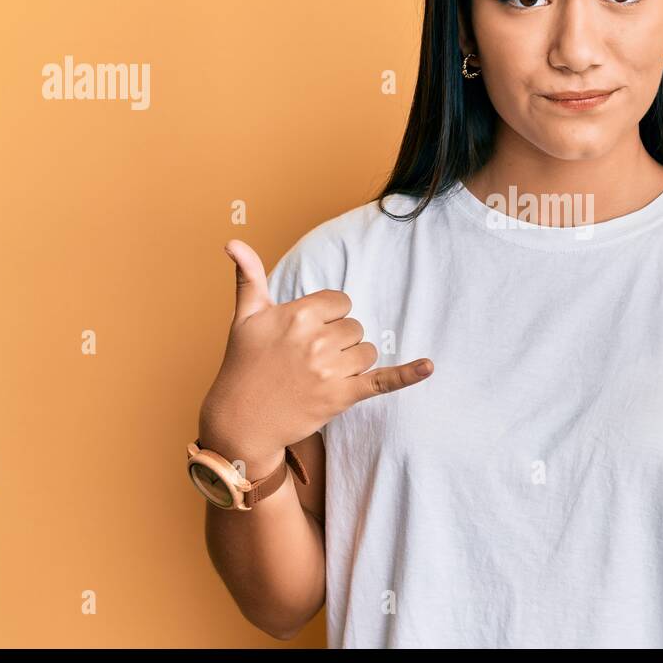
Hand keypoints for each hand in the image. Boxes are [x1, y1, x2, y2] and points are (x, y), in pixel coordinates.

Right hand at [199, 239, 433, 465]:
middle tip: (308, 358)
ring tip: (321, 374)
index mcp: (298, 316)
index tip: (307, 332)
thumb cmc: (243, 365)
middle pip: (355, 327)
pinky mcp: (342, 398)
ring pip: (367, 352)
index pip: (341, 302)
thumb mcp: (245, 318)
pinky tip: (429, 366)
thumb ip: (248, 277)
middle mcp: (317, 341)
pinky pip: (383, 381)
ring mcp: (331, 371)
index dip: (328, 316)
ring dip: (352, 362)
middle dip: (338, 340)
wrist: (241, 421)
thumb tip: (233, 241)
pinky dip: (407, 375)